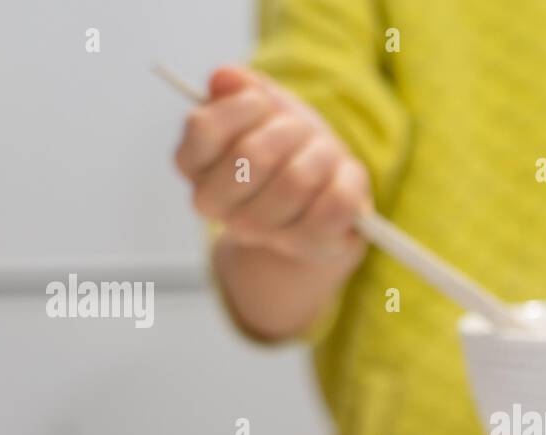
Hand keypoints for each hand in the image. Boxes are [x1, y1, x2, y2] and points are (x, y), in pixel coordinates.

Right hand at [173, 65, 370, 268]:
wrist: (316, 205)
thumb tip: (225, 77)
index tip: (261, 101)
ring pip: (298, 179)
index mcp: (198, 169)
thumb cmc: (287, 150)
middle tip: (301, 130)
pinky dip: (348, 179)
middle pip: (254, 155)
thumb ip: (242, 89)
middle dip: (289, 129)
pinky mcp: (309, 245)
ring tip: (324, 154)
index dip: (241, 105)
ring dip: (323, 152)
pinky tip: (341, 178)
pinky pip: (335, 203)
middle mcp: (221, 209)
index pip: (204, 128)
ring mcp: (263, 233)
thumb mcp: (265, 111)